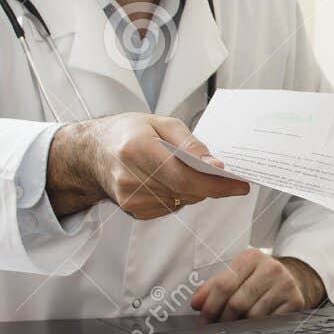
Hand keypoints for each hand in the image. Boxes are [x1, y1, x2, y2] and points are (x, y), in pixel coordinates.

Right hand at [48, 113, 249, 218]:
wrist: (93, 153)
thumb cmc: (128, 132)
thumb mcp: (160, 122)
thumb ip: (189, 142)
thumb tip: (214, 164)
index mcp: (136, 149)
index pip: (183, 176)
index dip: (214, 183)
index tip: (239, 184)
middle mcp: (130, 178)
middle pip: (186, 191)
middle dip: (212, 185)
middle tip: (231, 179)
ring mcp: (130, 199)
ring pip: (182, 201)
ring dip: (195, 190)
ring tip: (193, 172)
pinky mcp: (134, 211)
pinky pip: (172, 207)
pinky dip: (180, 195)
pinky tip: (171, 181)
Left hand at [188, 249, 323, 320]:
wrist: (291, 277)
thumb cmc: (257, 277)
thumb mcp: (236, 273)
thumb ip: (214, 286)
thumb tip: (197, 303)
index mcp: (251, 257)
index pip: (224, 285)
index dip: (210, 305)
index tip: (203, 318)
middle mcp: (271, 268)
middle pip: (237, 302)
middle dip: (223, 318)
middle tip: (217, 324)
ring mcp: (285, 285)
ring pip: (253, 315)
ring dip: (240, 324)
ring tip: (236, 323)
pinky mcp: (295, 301)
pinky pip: (270, 322)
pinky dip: (258, 326)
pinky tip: (254, 323)